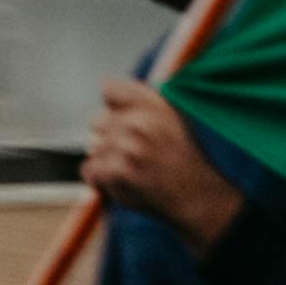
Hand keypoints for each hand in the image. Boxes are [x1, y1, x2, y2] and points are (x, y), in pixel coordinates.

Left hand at [81, 83, 247, 252]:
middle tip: (135, 154)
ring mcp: (126, 149)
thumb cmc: (182, 157)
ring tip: (135, 171)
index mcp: (153, 105)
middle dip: (110, 138)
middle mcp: (139, 123)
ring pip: (94, 148)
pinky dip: (102, 180)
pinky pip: (90, 170)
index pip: (110, 88)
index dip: (113, 106)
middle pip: (97, 121)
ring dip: (108, 162)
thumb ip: (140, 102)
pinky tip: (124, 182)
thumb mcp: (171, 117)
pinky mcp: (116, 173)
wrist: (195, 196)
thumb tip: (105, 91)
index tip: (125, 120)